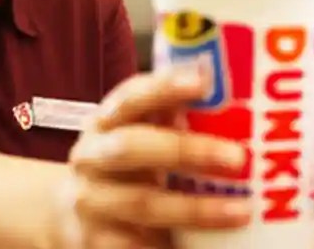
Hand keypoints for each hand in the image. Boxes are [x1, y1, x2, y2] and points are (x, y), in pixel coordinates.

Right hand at [52, 66, 251, 247]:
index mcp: (103, 123)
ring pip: (142, 203)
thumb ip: (170, 120)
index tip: (204, 81)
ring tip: (240, 210)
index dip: (164, 86)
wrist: (72, 216)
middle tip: (237, 158)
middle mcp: (91, 158)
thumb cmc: (125, 168)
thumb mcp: (138, 136)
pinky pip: (137, 246)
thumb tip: (227, 99)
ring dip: (195, 209)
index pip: (130, 97)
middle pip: (131, 148)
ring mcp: (91, 202)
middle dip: (186, 151)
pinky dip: (172, 246)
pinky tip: (208, 246)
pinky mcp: (98, 243)